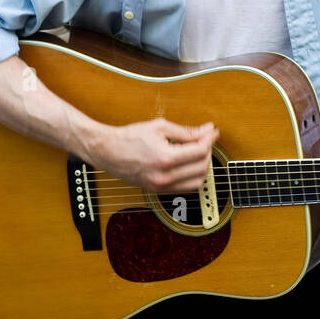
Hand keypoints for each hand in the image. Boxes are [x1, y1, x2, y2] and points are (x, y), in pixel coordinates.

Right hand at [84, 118, 217, 193]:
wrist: (107, 152)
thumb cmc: (130, 137)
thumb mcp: (160, 127)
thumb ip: (186, 131)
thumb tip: (207, 130)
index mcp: (166, 158)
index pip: (200, 151)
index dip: (209, 139)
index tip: (211, 131)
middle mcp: (165, 176)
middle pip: (202, 167)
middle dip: (207, 151)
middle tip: (204, 139)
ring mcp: (161, 187)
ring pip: (197, 182)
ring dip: (202, 166)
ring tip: (197, 152)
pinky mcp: (158, 191)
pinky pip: (185, 188)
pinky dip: (192, 177)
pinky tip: (188, 164)